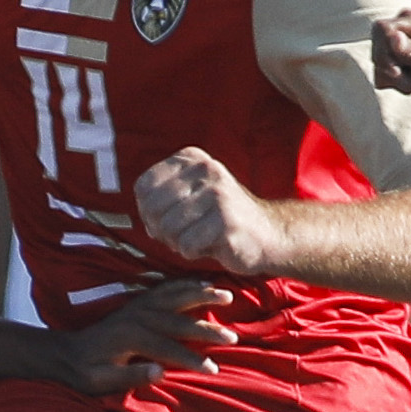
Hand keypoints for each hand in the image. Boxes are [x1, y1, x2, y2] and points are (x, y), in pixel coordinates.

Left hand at [58, 279, 236, 392]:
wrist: (66, 354)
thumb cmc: (85, 373)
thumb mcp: (103, 382)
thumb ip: (131, 376)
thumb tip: (160, 372)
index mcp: (130, 337)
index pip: (169, 349)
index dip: (192, 359)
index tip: (214, 369)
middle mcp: (137, 317)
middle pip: (179, 320)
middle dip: (208, 328)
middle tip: (233, 337)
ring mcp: (137, 307)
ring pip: (175, 297)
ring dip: (201, 295)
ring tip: (227, 294)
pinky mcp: (137, 303)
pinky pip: (165, 288)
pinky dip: (184, 284)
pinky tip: (202, 282)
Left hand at [133, 150, 289, 276]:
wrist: (267, 234)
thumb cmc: (218, 219)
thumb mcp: (189, 196)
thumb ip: (160, 198)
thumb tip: (143, 214)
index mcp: (191, 158)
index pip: (144, 186)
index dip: (148, 211)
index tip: (169, 219)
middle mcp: (205, 168)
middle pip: (153, 208)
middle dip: (161, 230)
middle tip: (183, 234)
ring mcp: (217, 193)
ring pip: (168, 228)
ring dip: (178, 243)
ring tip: (199, 238)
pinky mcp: (226, 220)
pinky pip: (187, 245)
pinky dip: (194, 252)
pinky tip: (212, 245)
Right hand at [373, 10, 410, 97]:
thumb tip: (393, 37)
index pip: (380, 30)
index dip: (383, 52)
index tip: (397, 71)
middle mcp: (404, 26)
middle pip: (376, 49)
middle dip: (390, 70)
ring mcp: (400, 40)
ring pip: (379, 64)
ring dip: (395, 80)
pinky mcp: (400, 54)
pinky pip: (384, 72)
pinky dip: (397, 82)